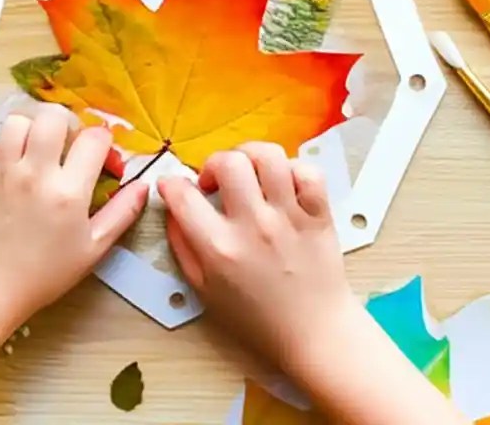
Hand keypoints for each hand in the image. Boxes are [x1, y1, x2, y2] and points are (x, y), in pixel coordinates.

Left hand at [0, 105, 148, 332]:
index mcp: (69, 191)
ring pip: (15, 122)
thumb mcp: (92, 249)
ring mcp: (0, 173)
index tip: (99, 156)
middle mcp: (34, 174)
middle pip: (52, 116)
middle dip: (64, 123)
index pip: (94, 138)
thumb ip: (121, 214)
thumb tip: (142, 186)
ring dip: (27, 131)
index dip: (103, 140)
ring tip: (31, 151)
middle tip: (64, 143)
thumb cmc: (43, 275)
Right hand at [158, 143, 360, 374]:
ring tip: (250, 175)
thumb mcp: (204, 290)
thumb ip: (183, 247)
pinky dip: (293, 170)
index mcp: (219, 248)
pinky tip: (283, 186)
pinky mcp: (319, 214)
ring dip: (251, 157)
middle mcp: (254, 225)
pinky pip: (307, 171)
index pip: (182, 194)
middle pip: (228, 162)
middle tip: (217, 183)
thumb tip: (173, 210)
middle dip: (213, 164)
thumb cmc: (256, 317)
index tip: (174, 186)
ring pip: (269, 156)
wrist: (313, 332)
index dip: (170, 183)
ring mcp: (289, 217)